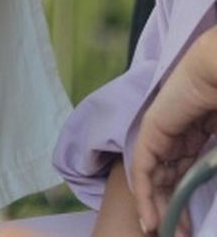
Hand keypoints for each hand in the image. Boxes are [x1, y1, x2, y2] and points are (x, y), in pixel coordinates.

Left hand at [130, 28, 216, 234]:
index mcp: (198, 132)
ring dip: (156, 205)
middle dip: (169, 208)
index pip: (184, 171)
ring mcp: (164, 128)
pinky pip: (144, 163)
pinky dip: (144, 189)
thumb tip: (214, 176)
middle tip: (176, 236)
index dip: (184, 198)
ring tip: (160, 232)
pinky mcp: (153, 127)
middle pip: (167, 175)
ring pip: (153, 173)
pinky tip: (149, 214)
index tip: (190, 229)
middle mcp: (178, 132)